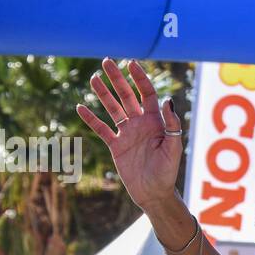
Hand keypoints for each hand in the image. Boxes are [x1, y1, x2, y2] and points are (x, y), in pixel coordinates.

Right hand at [77, 58, 182, 212]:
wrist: (154, 193)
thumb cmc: (168, 171)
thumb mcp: (173, 148)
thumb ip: (171, 125)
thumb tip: (167, 100)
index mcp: (156, 121)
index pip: (147, 93)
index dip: (140, 78)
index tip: (131, 63)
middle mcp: (140, 123)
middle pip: (127, 95)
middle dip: (117, 78)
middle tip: (106, 61)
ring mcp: (127, 133)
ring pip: (113, 108)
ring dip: (103, 93)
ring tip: (94, 78)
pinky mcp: (116, 146)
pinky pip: (101, 129)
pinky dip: (91, 119)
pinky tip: (80, 107)